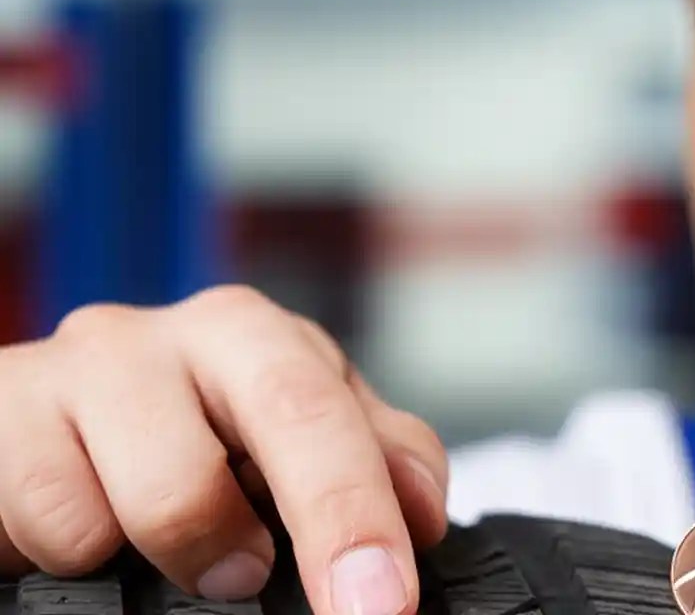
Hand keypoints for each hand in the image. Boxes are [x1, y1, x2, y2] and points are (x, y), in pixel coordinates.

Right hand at [0, 285, 447, 614]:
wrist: (39, 429)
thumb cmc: (177, 434)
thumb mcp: (283, 435)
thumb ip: (372, 456)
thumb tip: (422, 511)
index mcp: (258, 339)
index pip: (336, 414)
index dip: (366, 512)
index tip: (386, 599)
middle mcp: (178, 335)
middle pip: (283, 417)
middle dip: (329, 519)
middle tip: (338, 600)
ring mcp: (85, 367)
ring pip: (167, 493)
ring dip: (189, 552)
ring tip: (184, 555)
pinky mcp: (4, 411)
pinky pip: (60, 518)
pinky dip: (82, 551)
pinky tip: (93, 531)